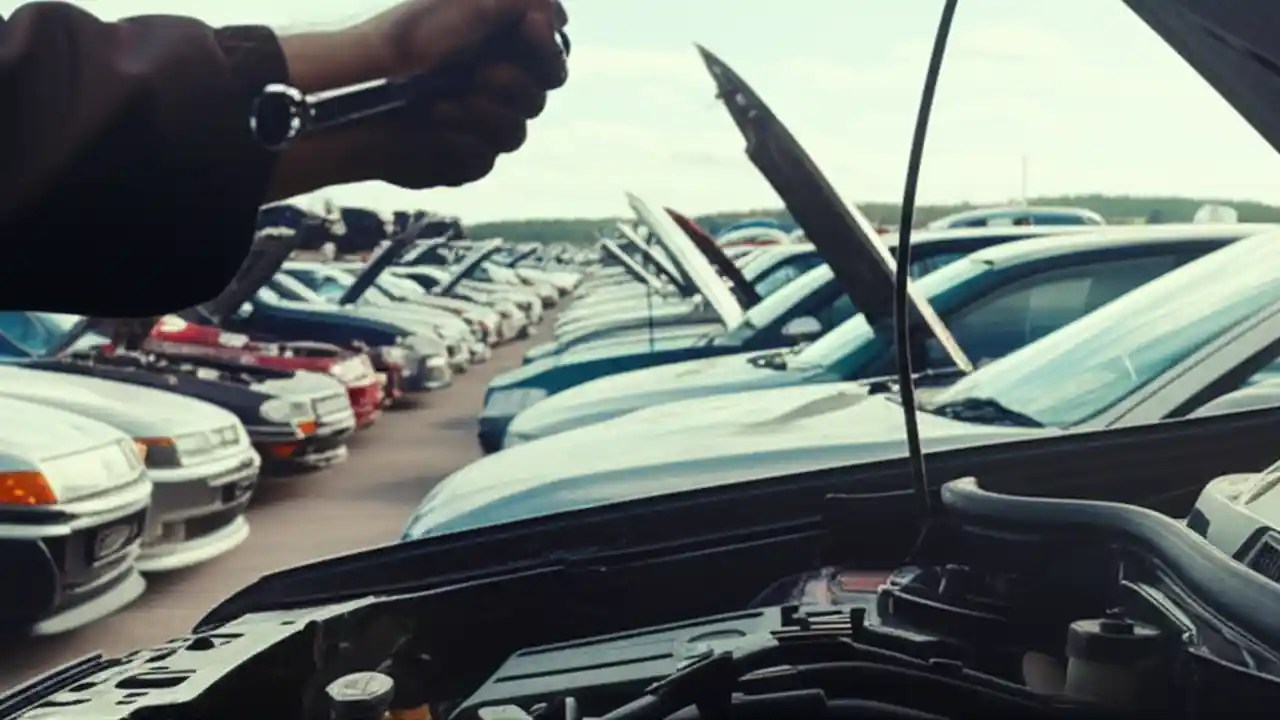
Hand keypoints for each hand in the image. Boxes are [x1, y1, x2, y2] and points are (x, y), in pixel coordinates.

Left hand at [268, 0, 567, 198]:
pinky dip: (458, 140)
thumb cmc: (407, 42)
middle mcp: (496, 90)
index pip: (552, 60)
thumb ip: (522, 2)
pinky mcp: (465, 161)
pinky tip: (432, 125)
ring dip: (481, 114)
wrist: (360, 90)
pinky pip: (485, 158)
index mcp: (501, 52)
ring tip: (440, 103)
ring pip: (516, 133)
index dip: (547, 50)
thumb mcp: (467, 4)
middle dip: (509, 84)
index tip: (529, 31)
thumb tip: (554, 17)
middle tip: (476, 75)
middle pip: (539, 98)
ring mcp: (481, 128)